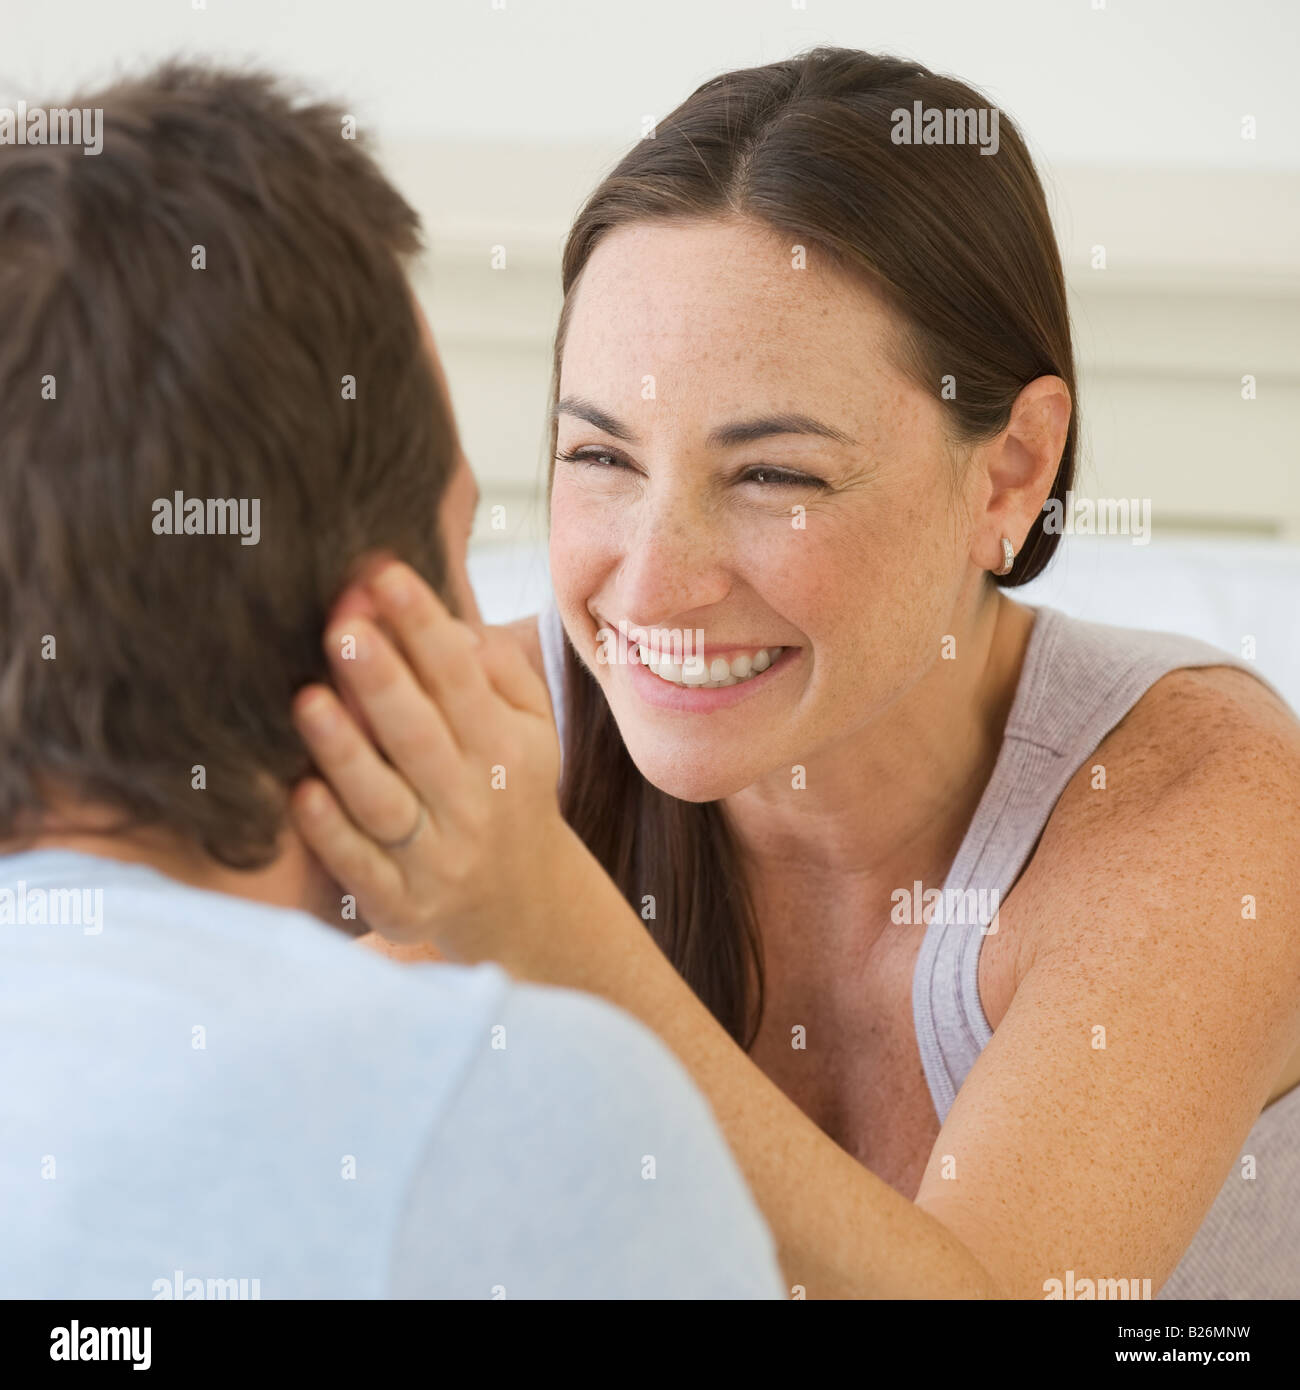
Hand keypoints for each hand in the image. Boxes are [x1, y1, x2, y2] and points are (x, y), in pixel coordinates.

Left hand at [289, 559, 574, 961]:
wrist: (522, 902)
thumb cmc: (511, 789)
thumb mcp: (531, 728)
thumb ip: (499, 670)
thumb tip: (449, 622)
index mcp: (504, 748)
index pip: (461, 679)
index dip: (424, 626)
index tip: (385, 574)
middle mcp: (473, 801)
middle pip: (421, 736)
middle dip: (383, 680)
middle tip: (342, 627)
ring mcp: (437, 858)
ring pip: (385, 802)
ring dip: (346, 752)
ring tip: (307, 699)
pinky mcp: (400, 904)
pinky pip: (361, 869)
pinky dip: (331, 835)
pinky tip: (300, 793)